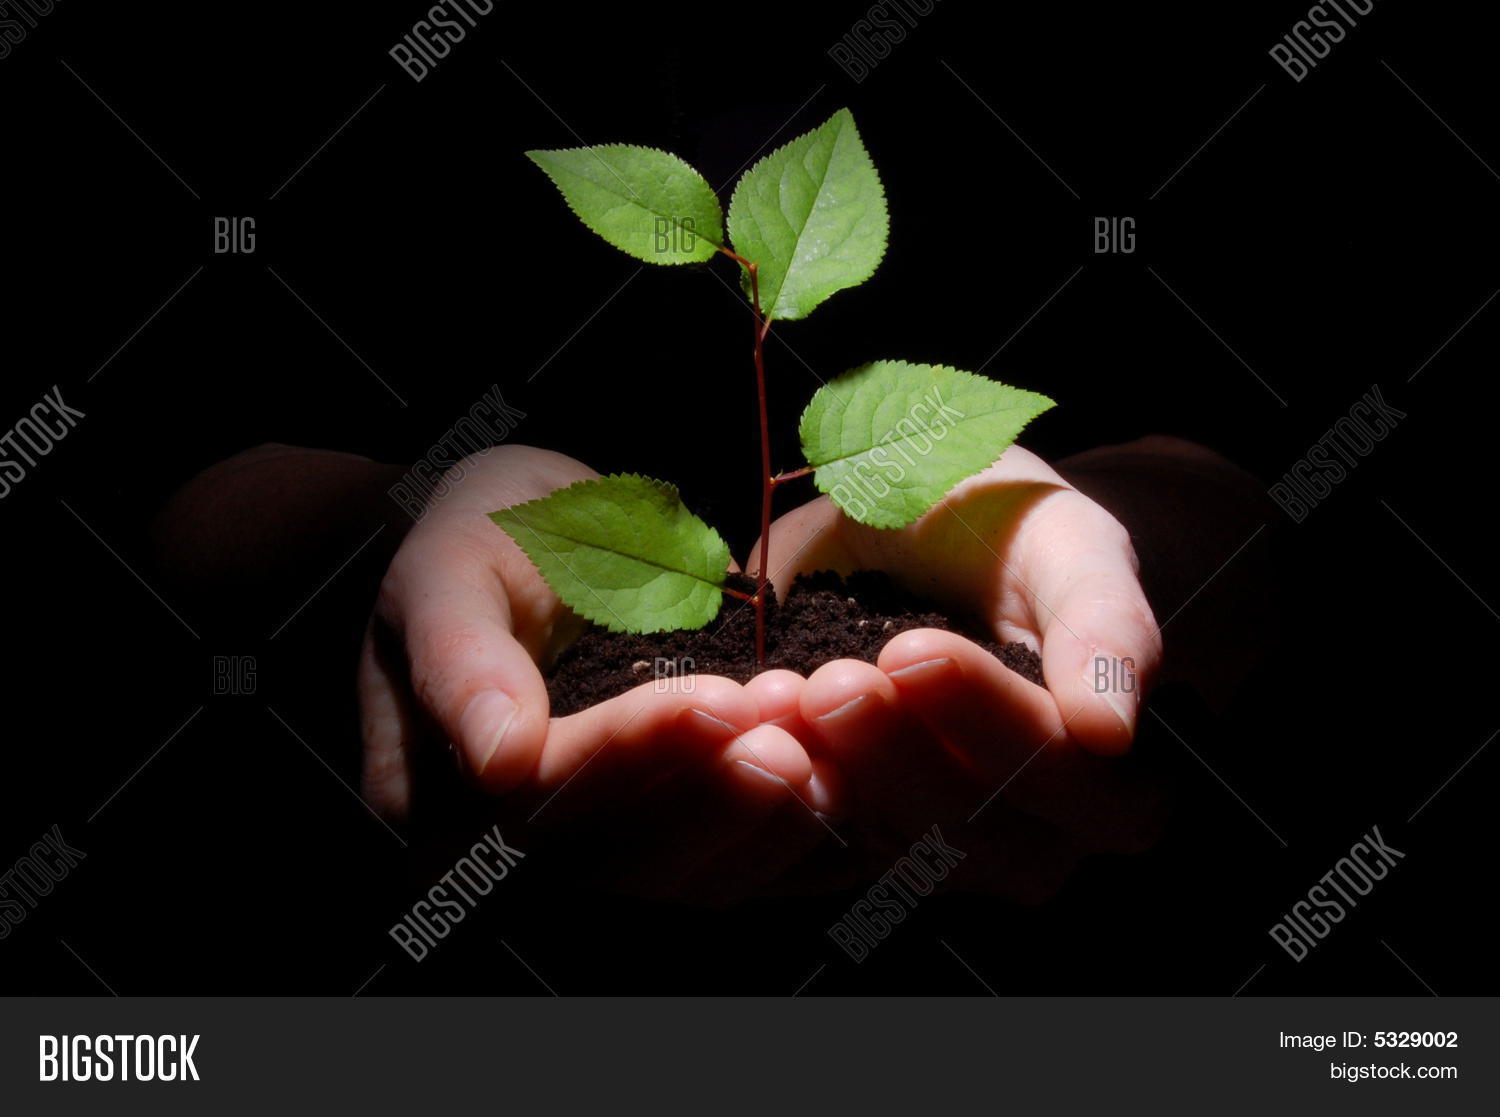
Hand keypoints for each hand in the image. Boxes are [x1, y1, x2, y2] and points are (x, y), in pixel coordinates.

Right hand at [357, 445, 830, 901]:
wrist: (546, 539)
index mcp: (432, 798)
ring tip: (827, 762)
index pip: (537, 796)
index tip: (720, 699)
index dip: (630, 752)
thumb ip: (460, 659)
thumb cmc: (484, 539)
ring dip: (760, 829)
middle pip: (614, 863)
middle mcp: (506, 856)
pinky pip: (721, 869)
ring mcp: (588, 858)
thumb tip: (497, 759)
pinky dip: (782, 838)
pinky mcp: (659, 846)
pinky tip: (840, 790)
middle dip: (711, 802)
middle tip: (794, 744)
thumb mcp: (448, 569)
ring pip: (677, 883)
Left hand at [751, 445, 1166, 898]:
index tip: (913, 650)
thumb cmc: (1020, 536)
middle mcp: (1034, 841)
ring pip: (882, 846)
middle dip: (893, 753)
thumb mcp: (1071, 545)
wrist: (930, 538)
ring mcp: (939, 851)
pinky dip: (777, 792)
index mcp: (1113, 785)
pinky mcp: (856, 840)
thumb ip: (1104, 622)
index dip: (989, 721)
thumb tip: (1111, 727)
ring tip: (776, 697)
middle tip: (831, 681)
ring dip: (825, 776)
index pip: (1062, 777)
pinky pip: (816, 844)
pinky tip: (748, 724)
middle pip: (969, 830)